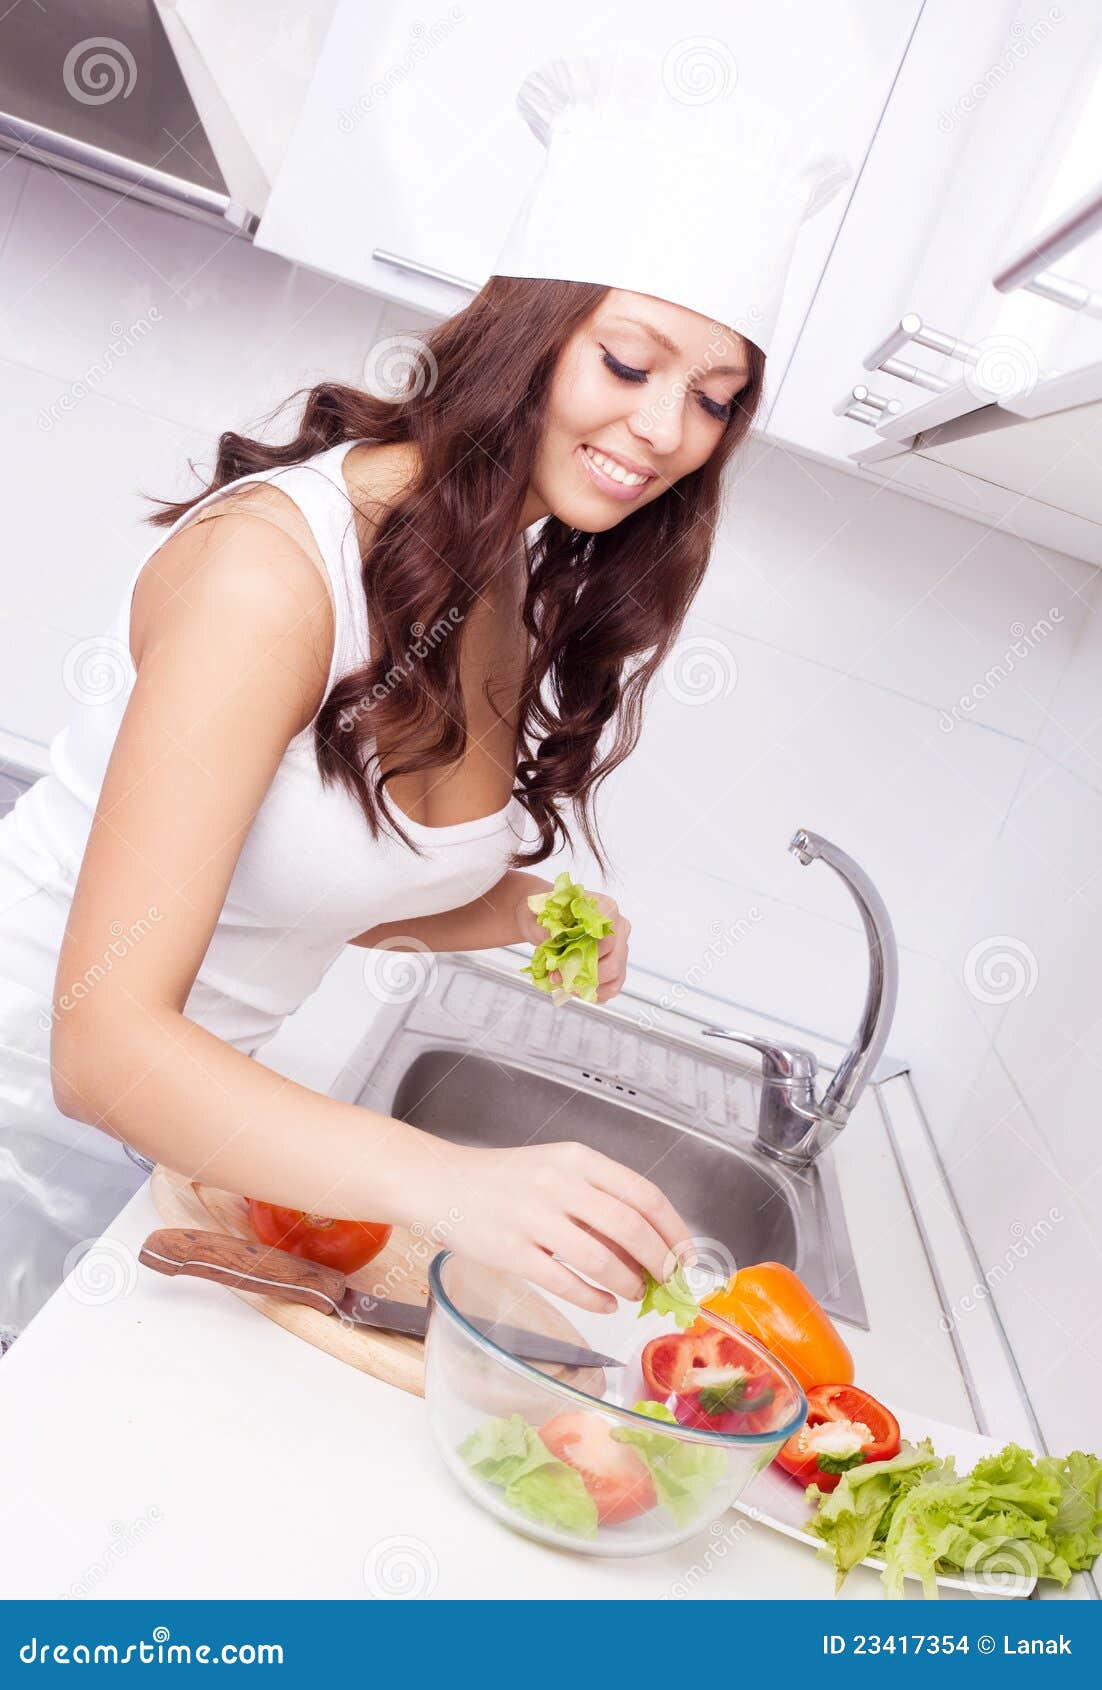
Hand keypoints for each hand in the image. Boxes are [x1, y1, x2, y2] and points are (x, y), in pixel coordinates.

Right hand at [419, 1139, 691, 1314]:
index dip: (673, 1229)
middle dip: (658, 1261)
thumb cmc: (505, 1179)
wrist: (442, 1183)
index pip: (643, 1194)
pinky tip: (604, 1304)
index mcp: (577, 1158)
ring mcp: (532, 1217)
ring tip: (634, 1293)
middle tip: (667, 1281)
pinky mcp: (510, 1252)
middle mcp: (558, 1182)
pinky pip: (565, 1283)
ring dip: (628, 1283)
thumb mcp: (556, 1170)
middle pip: (629, 1227)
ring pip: (600, 1259)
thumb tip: (649, 1245)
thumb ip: (599, 1198)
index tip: (686, 1254)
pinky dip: (594, 1299)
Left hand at [515, 886, 631, 1004]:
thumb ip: (544, 929)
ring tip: (564, 983)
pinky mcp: (617, 964)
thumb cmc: (543, 914)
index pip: (605, 936)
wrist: (543, 920)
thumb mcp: (535, 916)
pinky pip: (613, 985)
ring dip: (588, 984)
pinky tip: (576, 988)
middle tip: (556, 977)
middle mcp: (618, 927)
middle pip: (612, 960)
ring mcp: (620, 947)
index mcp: (604, 907)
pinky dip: (595, 992)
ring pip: (614, 975)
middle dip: (582, 973)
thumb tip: (553, 942)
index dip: (584, 954)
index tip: (559, 963)